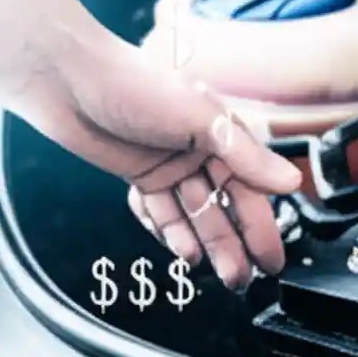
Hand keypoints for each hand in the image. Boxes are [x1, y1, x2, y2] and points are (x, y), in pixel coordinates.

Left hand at [19, 30, 301, 290]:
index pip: (252, 189)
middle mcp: (202, 150)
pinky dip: (172, 232)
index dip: (262, 227)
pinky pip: (162, 211)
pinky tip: (184, 253)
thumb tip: (291, 182)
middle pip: (225, 208)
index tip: (272, 259)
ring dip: (208, 246)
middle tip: (246, 278)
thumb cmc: (134, 81)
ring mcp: (171, 165)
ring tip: (221, 275)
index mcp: (224, 134)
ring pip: (196, 215)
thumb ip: (247, 156)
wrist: (66, 78)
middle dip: (236, 245)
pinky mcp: (142, 175)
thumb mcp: (202, 118)